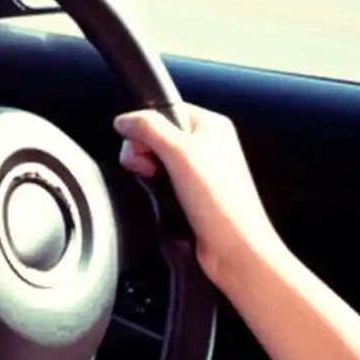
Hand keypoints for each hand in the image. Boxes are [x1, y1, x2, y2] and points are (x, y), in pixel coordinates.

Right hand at [113, 104, 284, 284]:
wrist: (235, 250)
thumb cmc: (221, 203)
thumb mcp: (179, 153)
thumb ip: (148, 129)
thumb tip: (124, 120)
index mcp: (211, 125)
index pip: (164, 109)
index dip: (145, 126)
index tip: (139, 145)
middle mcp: (208, 145)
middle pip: (157, 134)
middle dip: (143, 151)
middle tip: (147, 167)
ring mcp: (200, 171)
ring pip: (157, 159)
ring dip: (148, 172)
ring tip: (155, 185)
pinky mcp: (193, 194)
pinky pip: (163, 181)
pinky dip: (156, 189)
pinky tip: (162, 198)